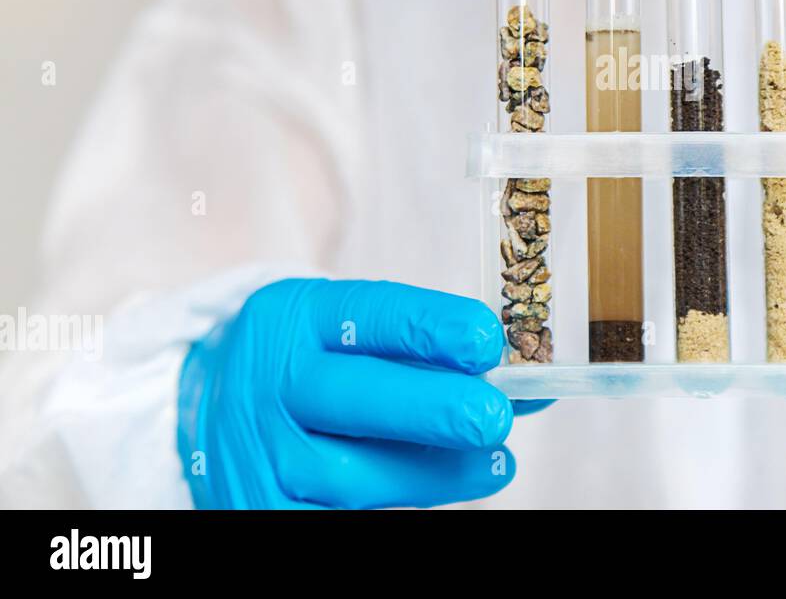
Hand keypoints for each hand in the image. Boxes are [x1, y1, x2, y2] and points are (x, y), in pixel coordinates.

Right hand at [178, 278, 516, 508]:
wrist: (213, 410)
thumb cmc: (316, 364)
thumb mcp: (353, 331)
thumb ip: (431, 350)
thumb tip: (527, 382)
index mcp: (297, 317)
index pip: (368, 315)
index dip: (428, 327)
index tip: (485, 339)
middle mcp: (274, 383)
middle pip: (355, 398)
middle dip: (431, 409)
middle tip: (494, 415)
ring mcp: (267, 455)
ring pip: (355, 475)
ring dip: (437, 471)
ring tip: (495, 459)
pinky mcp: (265, 511)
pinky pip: (345, 516)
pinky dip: (410, 503)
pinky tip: (460, 483)